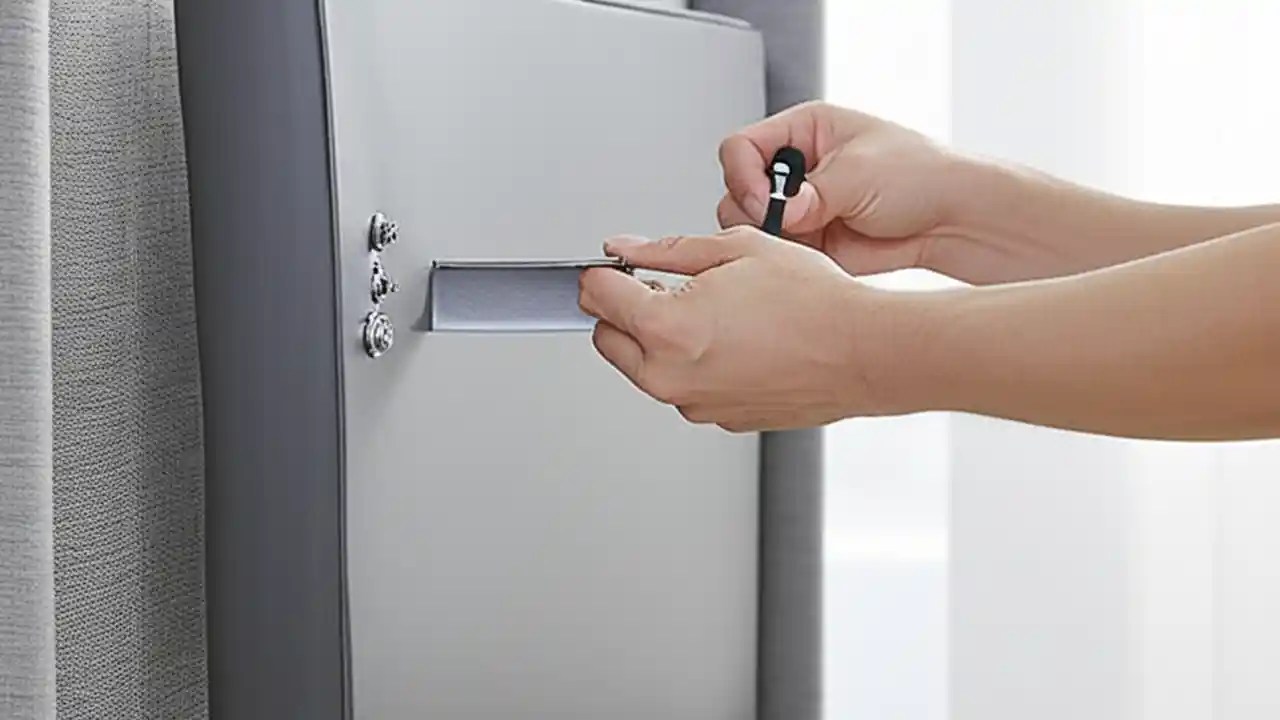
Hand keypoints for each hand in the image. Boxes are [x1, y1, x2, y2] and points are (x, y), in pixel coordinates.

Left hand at [577, 227, 898, 431]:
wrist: (864, 353)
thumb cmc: (814, 302)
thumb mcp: (736, 249)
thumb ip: (667, 250)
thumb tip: (625, 250)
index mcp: (668, 329)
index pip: (597, 298)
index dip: (604, 274)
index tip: (616, 267)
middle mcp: (672, 377)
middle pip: (608, 339)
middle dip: (625, 310)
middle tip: (666, 285)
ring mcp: (695, 404)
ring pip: (645, 367)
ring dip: (659, 340)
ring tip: (714, 311)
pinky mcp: (719, 417)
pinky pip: (685, 387)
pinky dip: (694, 364)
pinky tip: (734, 339)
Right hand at [719, 101, 963, 276]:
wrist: (950, 220)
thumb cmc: (920, 176)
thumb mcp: (860, 172)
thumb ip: (812, 194)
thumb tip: (778, 213)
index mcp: (804, 131)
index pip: (740, 147)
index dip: (743, 175)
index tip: (764, 200)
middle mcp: (796, 167)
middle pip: (736, 187)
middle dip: (752, 209)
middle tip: (782, 221)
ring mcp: (798, 206)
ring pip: (748, 224)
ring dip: (766, 234)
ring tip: (802, 237)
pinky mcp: (807, 240)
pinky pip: (773, 250)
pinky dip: (782, 256)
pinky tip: (810, 254)